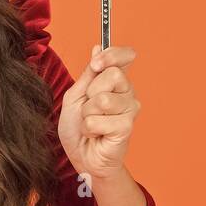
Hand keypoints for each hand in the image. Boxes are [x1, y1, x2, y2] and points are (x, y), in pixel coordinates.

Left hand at [58, 44, 140, 183]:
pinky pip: (100, 120)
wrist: (82, 158)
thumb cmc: (78, 129)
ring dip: (88, 114)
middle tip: (88, 108)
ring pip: (103, 99)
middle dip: (91, 92)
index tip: (97, 64)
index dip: (112, 55)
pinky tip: (95, 135)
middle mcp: (127, 92)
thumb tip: (97, 47)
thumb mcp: (76, 95)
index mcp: (114, 81)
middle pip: (113, 74)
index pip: (125, 56)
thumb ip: (88, 74)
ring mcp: (129, 109)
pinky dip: (89, 128)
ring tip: (90, 123)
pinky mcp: (126, 127)